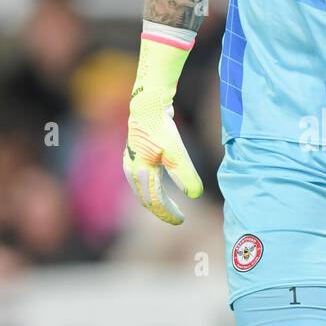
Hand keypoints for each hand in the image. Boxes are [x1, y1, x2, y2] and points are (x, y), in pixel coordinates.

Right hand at [123, 36, 202, 224]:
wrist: (147, 105)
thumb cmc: (161, 128)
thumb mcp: (176, 153)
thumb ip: (185, 175)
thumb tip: (195, 195)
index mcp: (140, 173)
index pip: (155, 202)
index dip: (168, 214)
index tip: (181, 221)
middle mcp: (132, 170)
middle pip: (146, 199)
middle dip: (161, 211)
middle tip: (177, 218)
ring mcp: (131, 162)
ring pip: (143, 190)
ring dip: (155, 201)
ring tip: (169, 207)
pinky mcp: (134, 155)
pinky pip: (142, 180)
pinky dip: (152, 189)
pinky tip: (161, 186)